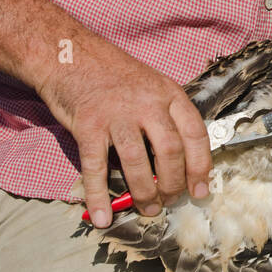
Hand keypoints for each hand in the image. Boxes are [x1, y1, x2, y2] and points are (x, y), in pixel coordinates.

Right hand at [36, 37, 211, 226]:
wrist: (70, 55)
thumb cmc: (114, 76)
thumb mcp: (151, 87)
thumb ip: (166, 118)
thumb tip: (179, 164)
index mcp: (168, 94)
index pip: (195, 133)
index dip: (201, 166)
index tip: (201, 190)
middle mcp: (147, 103)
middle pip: (170, 151)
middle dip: (173, 184)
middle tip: (170, 200)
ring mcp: (117, 114)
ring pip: (137, 162)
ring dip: (145, 192)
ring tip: (149, 209)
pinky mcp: (88, 125)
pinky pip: (96, 167)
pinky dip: (99, 196)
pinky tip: (103, 216)